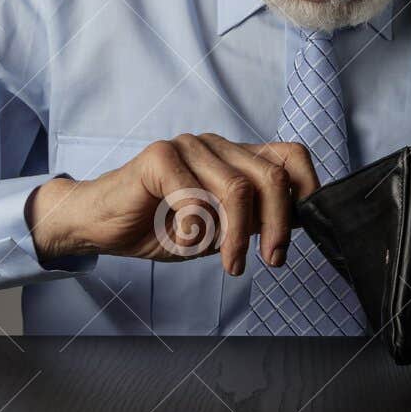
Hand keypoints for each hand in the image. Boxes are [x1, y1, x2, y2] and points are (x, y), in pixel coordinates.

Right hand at [27, 134, 319, 275]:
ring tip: (230, 265)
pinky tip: (185, 241)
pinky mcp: (160, 156)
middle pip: (272, 175)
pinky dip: (196, 229)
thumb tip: (294, 225)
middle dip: (277, 226)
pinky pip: (195, 197)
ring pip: (237, 189)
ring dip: (236, 237)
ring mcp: (189, 146)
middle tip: (270, 261)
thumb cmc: (158, 227)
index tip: (308, 230)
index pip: (291, 156)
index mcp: (236, 158)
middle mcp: (217, 145)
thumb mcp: (217, 230)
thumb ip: (251, 221)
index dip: (309, 189)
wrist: (101, 226)